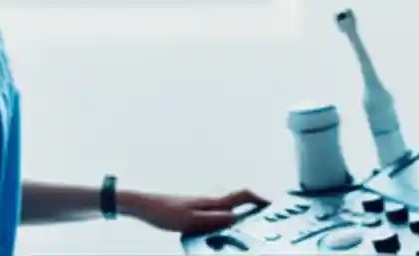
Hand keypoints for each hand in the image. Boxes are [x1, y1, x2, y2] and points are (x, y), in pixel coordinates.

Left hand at [119, 188, 269, 234]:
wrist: (142, 205)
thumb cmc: (164, 212)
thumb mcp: (191, 220)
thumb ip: (214, 219)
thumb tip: (237, 219)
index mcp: (213, 201)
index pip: (244, 194)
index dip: (261, 197)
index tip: (276, 203)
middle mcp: (211, 199)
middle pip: (240, 197)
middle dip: (257, 202)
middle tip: (270, 212)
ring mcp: (203, 202)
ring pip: (230, 203)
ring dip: (244, 208)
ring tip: (254, 220)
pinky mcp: (194, 208)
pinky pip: (219, 210)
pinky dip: (229, 214)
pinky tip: (226, 225)